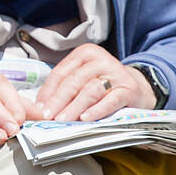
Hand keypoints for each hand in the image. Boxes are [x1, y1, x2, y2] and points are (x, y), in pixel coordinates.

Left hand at [35, 44, 155, 121]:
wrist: (136, 88)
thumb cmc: (103, 85)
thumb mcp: (83, 80)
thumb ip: (63, 89)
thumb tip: (41, 106)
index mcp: (85, 53)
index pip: (61, 73)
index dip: (48, 92)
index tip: (39, 108)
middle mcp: (100, 60)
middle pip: (74, 82)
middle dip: (58, 101)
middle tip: (48, 117)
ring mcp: (116, 73)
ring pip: (90, 90)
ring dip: (74, 107)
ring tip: (63, 120)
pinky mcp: (129, 89)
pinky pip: (111, 100)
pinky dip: (97, 110)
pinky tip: (85, 119)